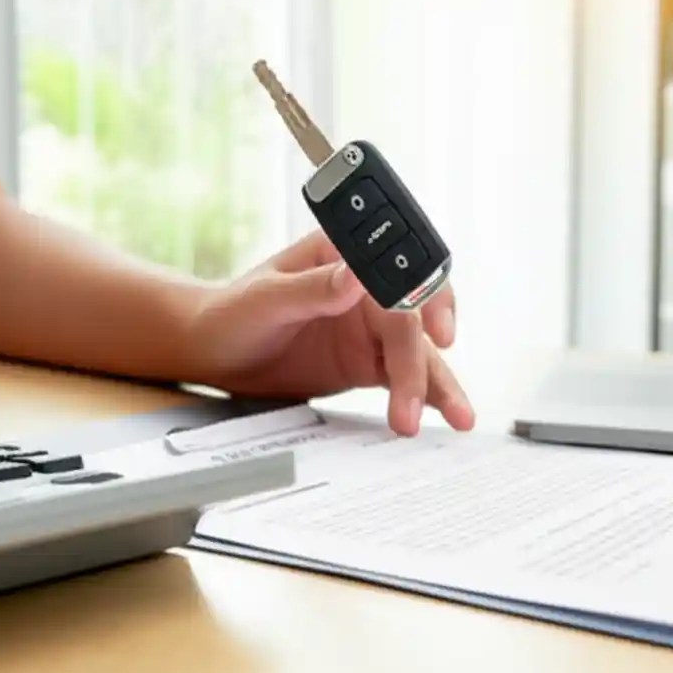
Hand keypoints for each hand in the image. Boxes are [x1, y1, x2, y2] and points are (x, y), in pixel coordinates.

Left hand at [185, 230, 473, 435]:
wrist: (214, 351)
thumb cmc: (231, 313)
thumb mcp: (264, 300)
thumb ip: (310, 289)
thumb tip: (356, 276)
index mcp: (344, 255)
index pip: (394, 272)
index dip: (422, 298)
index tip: (434, 329)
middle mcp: (366, 287)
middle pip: (410, 321)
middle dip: (418, 362)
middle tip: (412, 403)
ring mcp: (370, 326)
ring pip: (417, 352)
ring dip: (436, 383)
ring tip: (458, 417)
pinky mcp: (368, 361)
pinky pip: (404, 377)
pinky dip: (425, 395)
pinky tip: (444, 415)